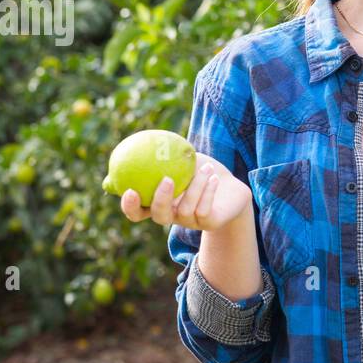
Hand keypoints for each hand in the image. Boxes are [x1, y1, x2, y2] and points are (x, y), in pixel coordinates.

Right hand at [119, 154, 252, 230]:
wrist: (232, 188)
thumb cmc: (201, 170)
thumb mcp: (183, 159)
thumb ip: (164, 153)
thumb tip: (143, 139)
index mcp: (160, 202)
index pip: (138, 212)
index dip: (130, 206)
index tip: (129, 191)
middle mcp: (173, 215)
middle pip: (159, 217)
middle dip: (160, 200)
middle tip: (166, 179)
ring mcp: (190, 222)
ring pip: (185, 209)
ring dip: (196, 185)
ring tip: (206, 167)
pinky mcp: (209, 223)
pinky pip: (203, 210)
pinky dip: (208, 192)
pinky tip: (214, 178)